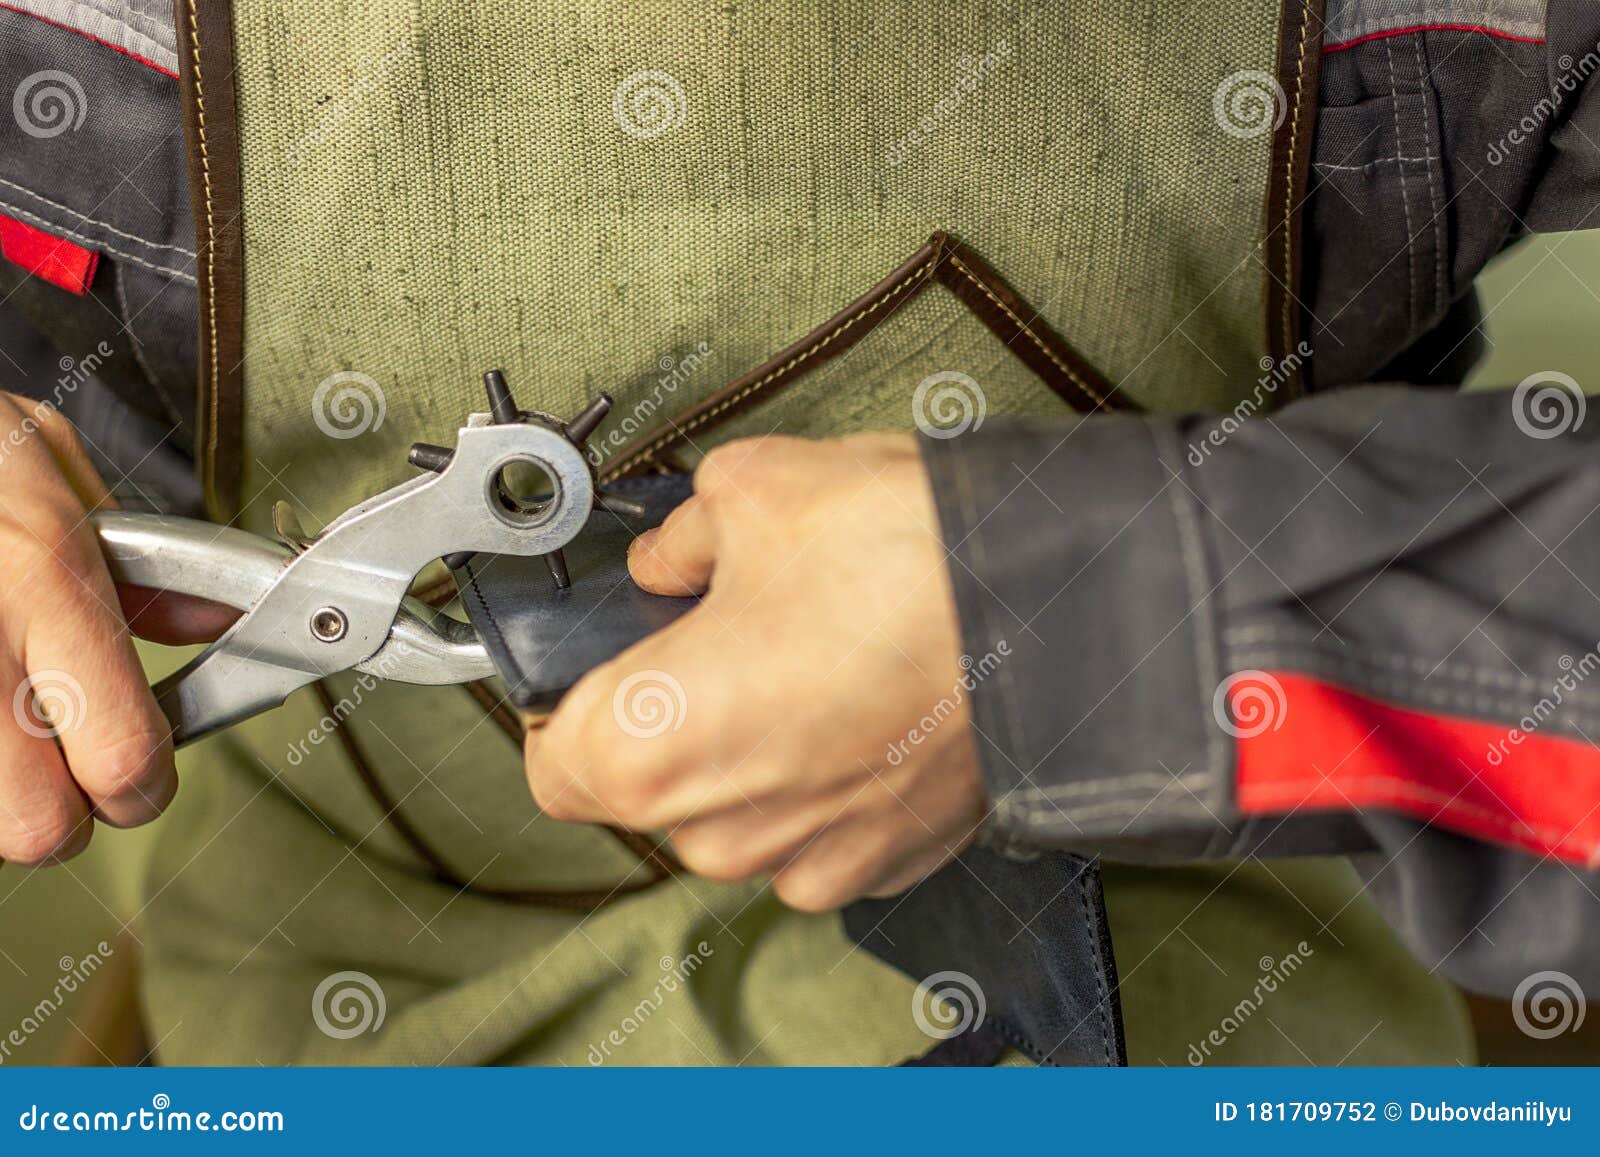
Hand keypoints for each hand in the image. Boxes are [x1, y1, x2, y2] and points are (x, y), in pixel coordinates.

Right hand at [0, 392, 231, 865]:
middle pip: (39, 827)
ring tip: (1, 719)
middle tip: (62, 759)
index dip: (143, 782)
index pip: (123, 757)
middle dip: (62, 808)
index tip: (140, 764)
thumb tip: (209, 623)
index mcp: (43, 581)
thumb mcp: (45, 459)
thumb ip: (140, 560)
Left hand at [525, 433, 989, 910]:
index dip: (570, 704)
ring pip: (739, 812)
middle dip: (676, 715)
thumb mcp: (752, 492)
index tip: (603, 665)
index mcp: (651, 746)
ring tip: (819, 662)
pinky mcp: (887, 865)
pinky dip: (829, 778)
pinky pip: (819, 829)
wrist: (1060, 605)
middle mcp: (723, 830)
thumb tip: (670, 559)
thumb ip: (678, 539)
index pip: (553, 762)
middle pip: (650, 789)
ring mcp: (811, 861)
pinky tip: (870, 704)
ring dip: (757, 751)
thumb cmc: (907, 556)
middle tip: (733, 635)